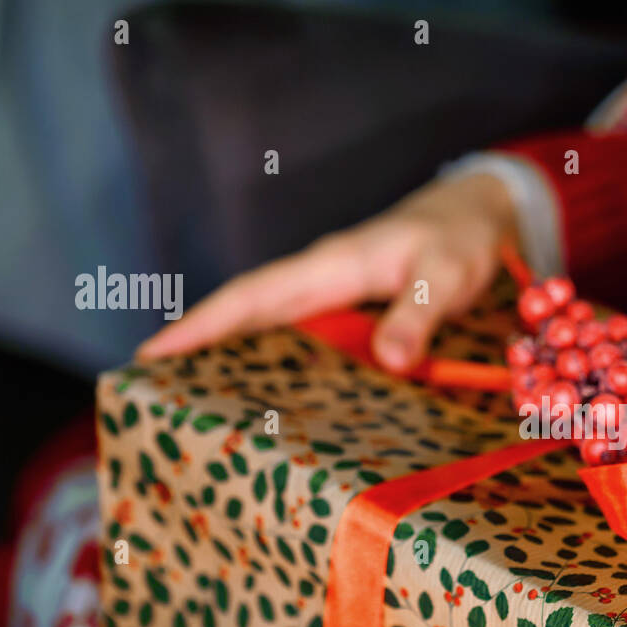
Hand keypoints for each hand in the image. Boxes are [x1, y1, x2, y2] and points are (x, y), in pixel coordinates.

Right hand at [136, 172, 517, 372]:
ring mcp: (329, 299)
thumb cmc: (458, 240)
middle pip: (244, 316)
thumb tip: (391, 362)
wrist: (476, 217)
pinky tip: (267, 401)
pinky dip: (276, 367)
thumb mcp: (445, 274)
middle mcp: (318, 283)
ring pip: (267, 330)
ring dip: (230, 362)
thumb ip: (418, 314)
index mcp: (328, 267)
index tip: (151, 354)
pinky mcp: (346, 315)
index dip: (202, 325)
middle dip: (196, 350)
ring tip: (191, 409)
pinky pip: (300, 342)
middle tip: (149, 396)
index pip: (251, 296)